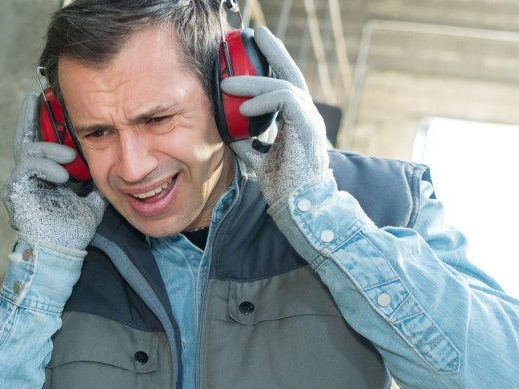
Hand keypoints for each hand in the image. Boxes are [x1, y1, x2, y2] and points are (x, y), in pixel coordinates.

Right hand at [2, 93, 107, 250]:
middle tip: (35, 97)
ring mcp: (19, 184)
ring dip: (51, 150)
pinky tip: (63, 176)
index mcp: (44, 175)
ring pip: (28, 150)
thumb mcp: (92, 198)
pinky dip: (46, 167)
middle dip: (29, 116)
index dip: (41, 121)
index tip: (46, 99)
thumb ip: (97, 181)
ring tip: (71, 160)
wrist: (63, 252)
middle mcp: (28, 176)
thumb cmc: (73, 230)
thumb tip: (113, 165)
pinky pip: (26, 168)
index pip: (39, 141)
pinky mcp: (14, 193)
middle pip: (24, 138)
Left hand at [220, 27, 328, 206]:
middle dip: (273, 51)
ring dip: (253, 82)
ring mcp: (309, 119)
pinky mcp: (306, 126)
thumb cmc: (284, 186)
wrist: (300, 206)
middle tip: (254, 34)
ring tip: (227, 84)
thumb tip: (230, 131)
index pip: (284, 84)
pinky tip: (243, 108)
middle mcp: (305, 115)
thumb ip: (249, 142)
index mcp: (296, 120)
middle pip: (290, 73)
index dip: (272, 63)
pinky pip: (285, 100)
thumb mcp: (259, 158)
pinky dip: (262, 100)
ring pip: (283, 85)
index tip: (257, 46)